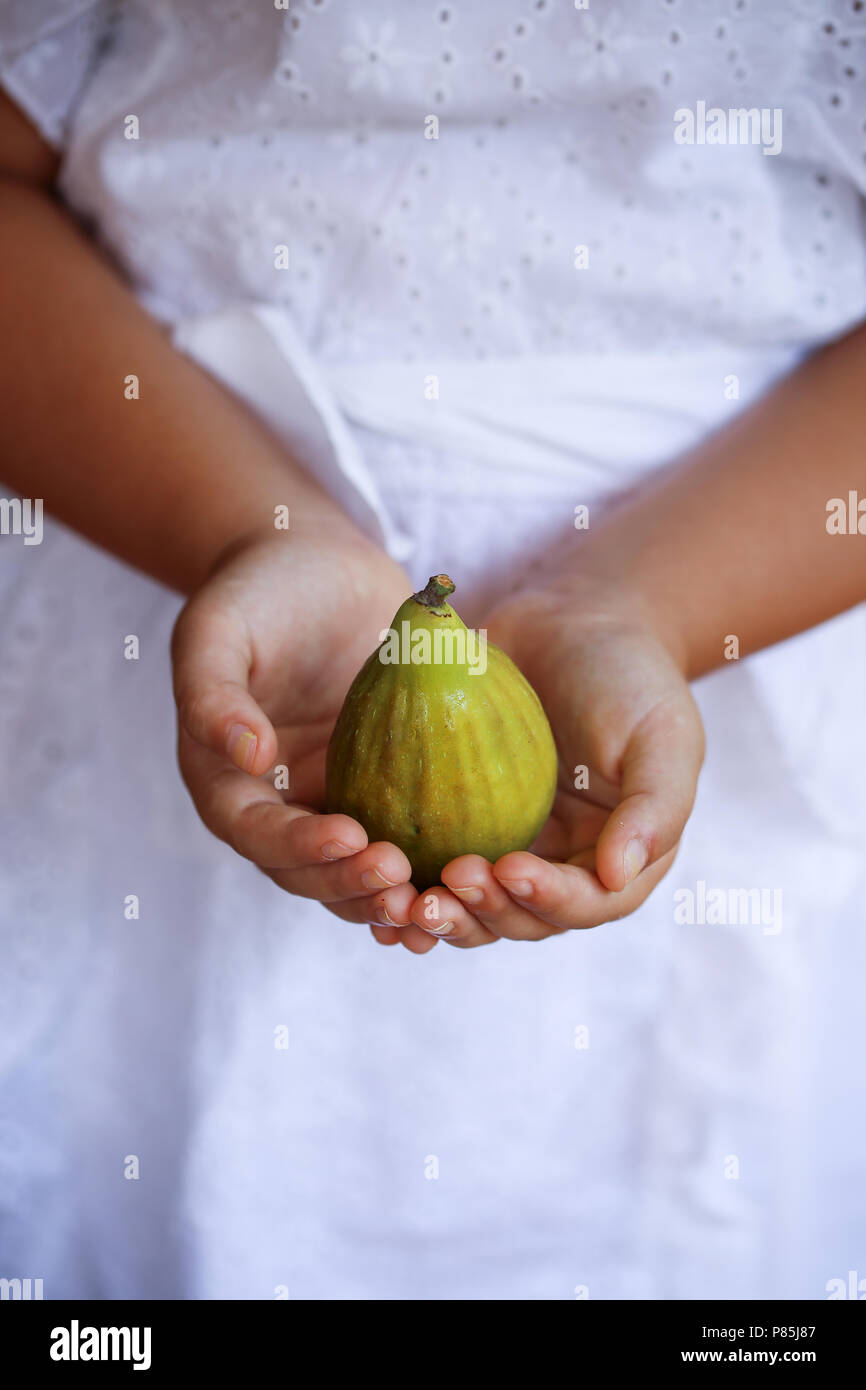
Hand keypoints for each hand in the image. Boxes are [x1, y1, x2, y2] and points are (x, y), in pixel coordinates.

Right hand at [171, 527, 423, 928]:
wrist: (315, 564)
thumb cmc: (259, 590)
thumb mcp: (218, 628)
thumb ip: (212, 693)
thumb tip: (245, 756)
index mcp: (226, 782)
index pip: (257, 833)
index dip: (299, 847)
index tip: (352, 838)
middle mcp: (277, 806)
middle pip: (307, 872)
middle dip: (352, 886)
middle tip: (402, 879)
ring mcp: (330, 802)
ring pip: (357, 872)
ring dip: (393, 894)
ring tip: (440, 896)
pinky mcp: (382, 790)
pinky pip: (407, 837)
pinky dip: (431, 865)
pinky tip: (476, 872)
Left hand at [392, 573, 704, 949]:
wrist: (573, 622)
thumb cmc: (630, 675)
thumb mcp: (664, 735)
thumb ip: (655, 807)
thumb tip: (618, 876)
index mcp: (619, 860)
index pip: (587, 903)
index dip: (547, 899)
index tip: (506, 867)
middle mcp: (563, 868)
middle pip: (522, 920)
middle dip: (483, 914)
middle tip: (443, 886)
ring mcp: (508, 848)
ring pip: (471, 907)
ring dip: (439, 914)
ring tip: (402, 898)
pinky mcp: (459, 823)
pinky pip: (428, 863)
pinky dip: (403, 881)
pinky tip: (368, 875)